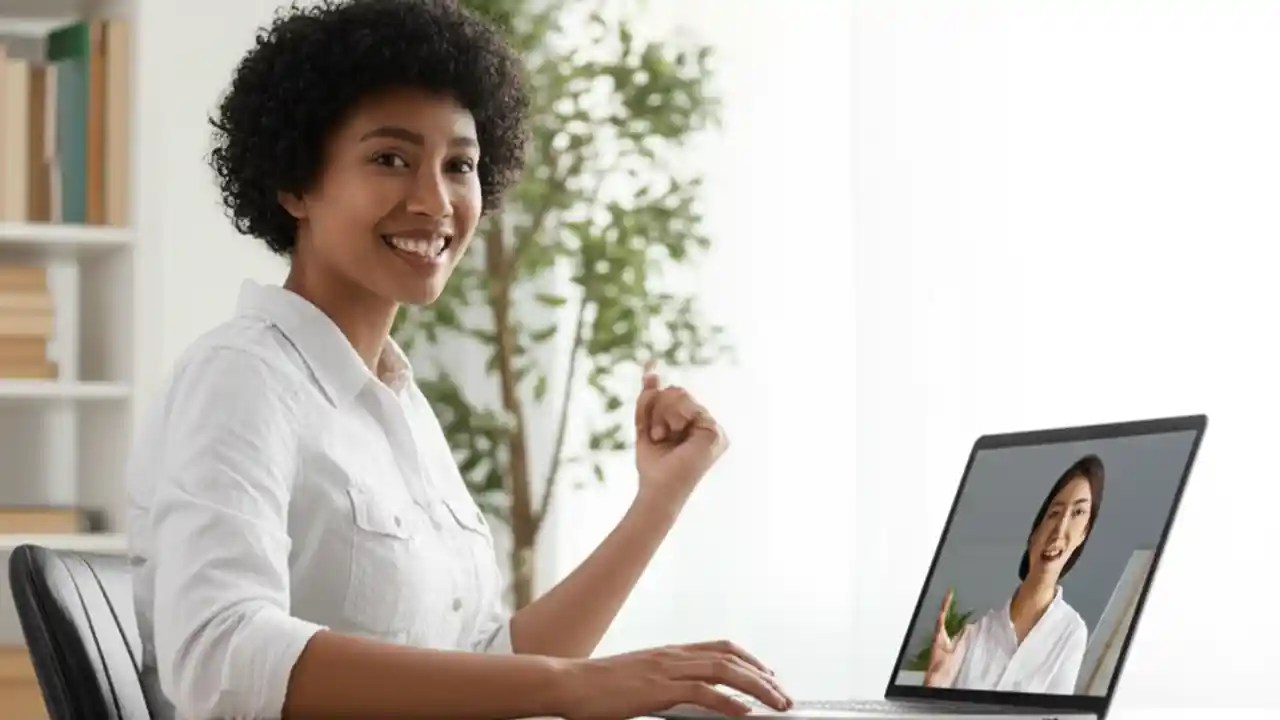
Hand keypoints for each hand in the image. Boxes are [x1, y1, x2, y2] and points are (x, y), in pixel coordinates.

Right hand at [562, 640, 792, 719]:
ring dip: (757, 688)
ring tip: (776, 704)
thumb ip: (663, 683)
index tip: (767, 674)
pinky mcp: (658, 688)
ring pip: (725, 671)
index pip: (720, 647)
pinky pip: (703, 693)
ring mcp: (666, 669)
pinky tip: (745, 714)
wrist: (568, 683)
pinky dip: (729, 702)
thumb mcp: (637, 679)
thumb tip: (682, 695)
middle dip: (763, 677)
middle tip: (783, 696)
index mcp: (669, 652)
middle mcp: (672, 655)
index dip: (749, 659)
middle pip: (731, 658)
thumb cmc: (596, 686)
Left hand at [633, 361, 728, 504]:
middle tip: (659, 435)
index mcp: (692, 424)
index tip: (652, 430)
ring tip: (665, 437)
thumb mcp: (646, 423)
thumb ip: (650, 398)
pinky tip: (677, 434)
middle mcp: (705, 425)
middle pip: (675, 390)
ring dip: (662, 414)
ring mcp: (712, 428)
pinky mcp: (715, 432)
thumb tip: (650, 368)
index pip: (671, 395)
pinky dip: (674, 416)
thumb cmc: (652, 463)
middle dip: (656, 409)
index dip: (653, 404)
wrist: (658, 487)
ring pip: (679, 393)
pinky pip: (688, 404)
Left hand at [923, 588, 969, 687]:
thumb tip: (968, 628)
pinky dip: (954, 631)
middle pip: (942, 619)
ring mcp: (939, 644)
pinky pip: (949, 636)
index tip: (949, 592)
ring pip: (946, 627)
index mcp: (939, 635)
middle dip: (947, 608)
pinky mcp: (942, 650)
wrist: (935, 683)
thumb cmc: (942, 669)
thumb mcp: (955, 652)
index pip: (942, 615)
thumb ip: (962, 640)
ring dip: (950, 619)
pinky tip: (960, 633)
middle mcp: (938, 638)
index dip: (946, 603)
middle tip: (950, 596)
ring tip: (955, 610)